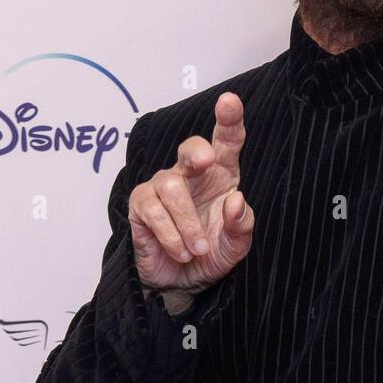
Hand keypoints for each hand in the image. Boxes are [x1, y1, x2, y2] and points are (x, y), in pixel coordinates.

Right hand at [129, 91, 255, 311]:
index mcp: (221, 174)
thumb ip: (241, 224)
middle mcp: (191, 174)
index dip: (229, 119)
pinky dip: (171, 235)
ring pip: (172, 188)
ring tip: (199, 248)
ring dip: (188, 223)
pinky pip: (152, 211)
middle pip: (190, 148)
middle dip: (197, 151)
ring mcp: (163, 186)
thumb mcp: (237, 244)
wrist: (182, 282)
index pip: (227, 141)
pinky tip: (182, 251)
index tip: (229, 100)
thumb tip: (236, 200)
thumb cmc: (211, 252)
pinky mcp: (141, 205)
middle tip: (206, 162)